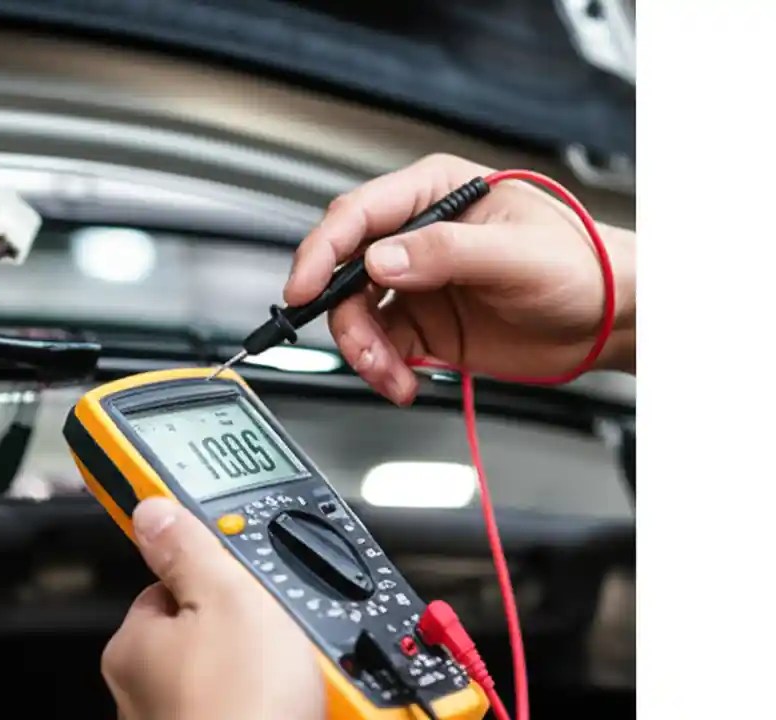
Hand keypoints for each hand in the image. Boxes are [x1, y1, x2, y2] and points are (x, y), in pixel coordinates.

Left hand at [101, 497, 323, 719]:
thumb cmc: (239, 710)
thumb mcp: (227, 597)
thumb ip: (191, 549)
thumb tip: (153, 511)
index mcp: (137, 646)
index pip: (170, 588)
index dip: (215, 576)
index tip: (243, 573)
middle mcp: (150, 694)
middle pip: (213, 638)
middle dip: (257, 633)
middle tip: (292, 631)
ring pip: (244, 682)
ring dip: (279, 675)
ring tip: (313, 676)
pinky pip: (265, 714)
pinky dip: (289, 709)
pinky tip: (313, 709)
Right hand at [284, 154, 635, 404]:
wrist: (611, 320)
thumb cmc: (583, 264)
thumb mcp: (516, 253)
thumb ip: (444, 253)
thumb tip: (382, 260)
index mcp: (436, 195)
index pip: (359, 215)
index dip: (323, 250)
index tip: (305, 286)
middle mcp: (417, 237)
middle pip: (344, 267)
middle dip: (340, 310)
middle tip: (356, 343)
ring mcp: (417, 283)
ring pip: (356, 313)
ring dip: (363, 348)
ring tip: (389, 371)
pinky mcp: (424, 325)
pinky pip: (382, 346)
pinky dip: (383, 369)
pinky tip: (403, 380)